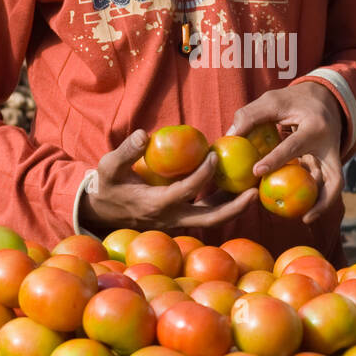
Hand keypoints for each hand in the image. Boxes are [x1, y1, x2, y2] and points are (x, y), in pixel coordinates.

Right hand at [79, 130, 258, 234]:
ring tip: (252, 187)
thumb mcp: (108, 167)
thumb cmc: (107, 186)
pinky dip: (221, 202)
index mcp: (157, 204)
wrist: (102, 211)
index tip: (215, 154)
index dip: (203, 174)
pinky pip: (206, 213)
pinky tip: (233, 185)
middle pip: (211, 218)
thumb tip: (145, 134)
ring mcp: (177, 221)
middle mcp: (172, 217)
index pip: (187, 191)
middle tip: (254, 190)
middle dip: (234, 207)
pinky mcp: (180, 218)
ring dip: (233, 205)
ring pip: (212, 218)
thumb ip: (126, 151)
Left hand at [227, 81, 343, 223]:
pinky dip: (314, 196)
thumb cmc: (294, 100)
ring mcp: (332, 156)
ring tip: (305, 219)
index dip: (275, 160)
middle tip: (304, 217)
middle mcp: (329, 145)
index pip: (294, 147)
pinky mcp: (330, 163)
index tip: (256, 171)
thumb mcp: (272, 100)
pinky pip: (324, 183)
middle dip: (323, 200)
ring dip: (322, 203)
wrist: (325, 97)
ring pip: (333, 184)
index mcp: (314, 126)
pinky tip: (299, 208)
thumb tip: (229, 135)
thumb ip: (251, 115)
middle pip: (334, 178)